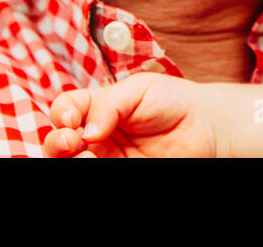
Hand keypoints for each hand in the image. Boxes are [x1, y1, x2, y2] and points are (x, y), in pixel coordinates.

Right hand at [41, 73, 219, 157]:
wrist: (206, 126)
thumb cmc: (173, 100)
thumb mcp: (140, 89)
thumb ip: (110, 105)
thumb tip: (87, 131)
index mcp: (98, 107)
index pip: (66, 108)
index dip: (62, 113)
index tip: (72, 118)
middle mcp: (96, 135)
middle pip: (58, 141)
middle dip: (56, 142)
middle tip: (72, 140)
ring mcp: (108, 157)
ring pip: (73, 162)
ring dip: (69, 158)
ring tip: (84, 153)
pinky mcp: (122, 170)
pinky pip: (100, 173)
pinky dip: (89, 168)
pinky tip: (99, 160)